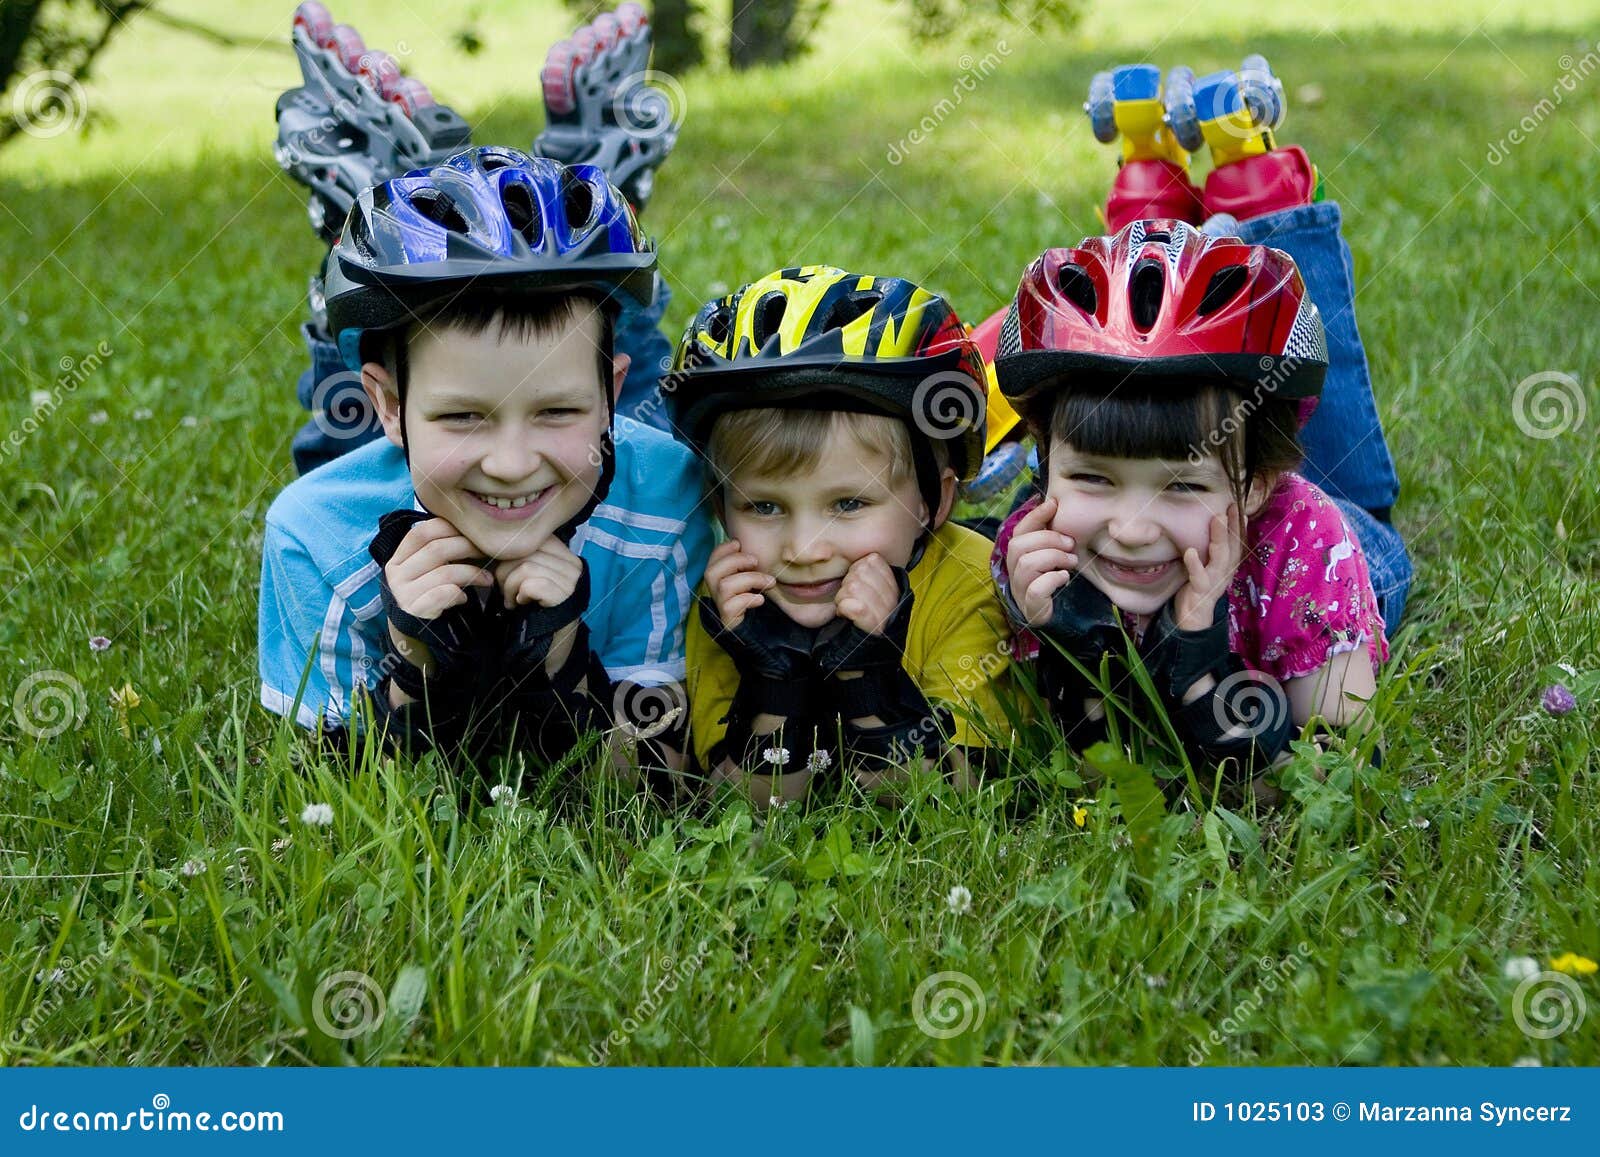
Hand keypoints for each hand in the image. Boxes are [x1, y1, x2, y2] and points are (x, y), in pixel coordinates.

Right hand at [379, 515, 491, 668]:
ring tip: (487, 579)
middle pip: (437, 549)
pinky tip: (465, 596)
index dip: (448, 528)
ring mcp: (404, 592)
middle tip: (487, 552)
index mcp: (398, 558)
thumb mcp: (426, 570)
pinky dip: (459, 593)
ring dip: (472, 573)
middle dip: (468, 547)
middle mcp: (397, 573)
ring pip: (445, 572)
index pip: (421, 532)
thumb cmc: (427, 593)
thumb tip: (471, 530)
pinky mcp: (415, 610)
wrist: (414, 631)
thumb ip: (439, 550)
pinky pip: (444, 593)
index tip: (471, 532)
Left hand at [499, 543, 590, 679]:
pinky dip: (519, 594)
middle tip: (507, 593)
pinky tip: (521, 605)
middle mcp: (573, 565)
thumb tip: (494, 544)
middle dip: (505, 572)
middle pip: (525, 550)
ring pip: (525, 567)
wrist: (548, 649)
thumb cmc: (534, 612)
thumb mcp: (531, 579)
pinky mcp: (564, 596)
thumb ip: (523, 559)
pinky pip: (531, 583)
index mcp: (565, 556)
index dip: (510, 552)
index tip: (504, 573)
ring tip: (512, 601)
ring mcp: (571, 581)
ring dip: (509, 586)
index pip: (532, 538)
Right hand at [703, 539, 774, 629]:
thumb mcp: (754, 579)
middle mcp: (715, 593)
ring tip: (770, 582)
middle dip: (735, 561)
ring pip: (724, 586)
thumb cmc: (758, 601)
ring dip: (750, 579)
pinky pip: (731, 606)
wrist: (761, 633)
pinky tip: (760, 600)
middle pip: (711, 572)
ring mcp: (720, 607)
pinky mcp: (727, 620)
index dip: (722, 549)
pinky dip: (748, 599)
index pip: (711, 561)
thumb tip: (750, 547)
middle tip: (756, 561)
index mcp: (720, 580)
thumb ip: (748, 565)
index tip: (739, 543)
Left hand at [814, 558, 912, 678]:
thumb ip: (870, 579)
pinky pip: (857, 607)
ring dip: (842, 597)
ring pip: (855, 586)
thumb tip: (865, 559)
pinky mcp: (874, 631)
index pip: (874, 561)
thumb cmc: (857, 632)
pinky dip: (845, 607)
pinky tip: (844, 614)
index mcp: (895, 592)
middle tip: (847, 600)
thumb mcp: (869, 600)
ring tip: (845, 610)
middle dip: (847, 582)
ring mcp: (886, 617)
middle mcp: (895, 602)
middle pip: (863, 570)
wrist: (860, 670)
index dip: (858, 569)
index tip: (854, 587)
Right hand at [1005, 496, 1077, 625]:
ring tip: (1071, 561)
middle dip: (1048, 539)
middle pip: (1018, 545)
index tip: (1054, 504)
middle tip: (1070, 544)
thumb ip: (1049, 536)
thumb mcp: (1052, 555)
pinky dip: (1053, 579)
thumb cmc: (1054, 583)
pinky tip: (1064, 578)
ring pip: (1027, 564)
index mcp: (1018, 556)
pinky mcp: (1030, 607)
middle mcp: (1013, 572)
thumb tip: (1054, 504)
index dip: (1035, 515)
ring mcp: (1019, 590)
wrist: (1057, 618)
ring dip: (1054, 558)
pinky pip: (1036, 589)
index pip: (1019, 530)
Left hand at [1173, 503, 1244, 630]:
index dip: (1239, 524)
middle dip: (1234, 525)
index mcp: (1227, 564)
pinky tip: (1191, 552)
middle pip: (1232, 546)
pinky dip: (1195, 565)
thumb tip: (1212, 523)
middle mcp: (1225, 571)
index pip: (1236, 542)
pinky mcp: (1201, 591)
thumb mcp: (1208, 564)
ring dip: (1220, 538)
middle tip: (1232, 506)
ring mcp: (1215, 581)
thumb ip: (1211, 548)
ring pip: (1220, 558)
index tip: (1238, 505)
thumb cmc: (1198, 585)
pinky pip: (1199, 577)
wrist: (1193, 617)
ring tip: (1218, 518)